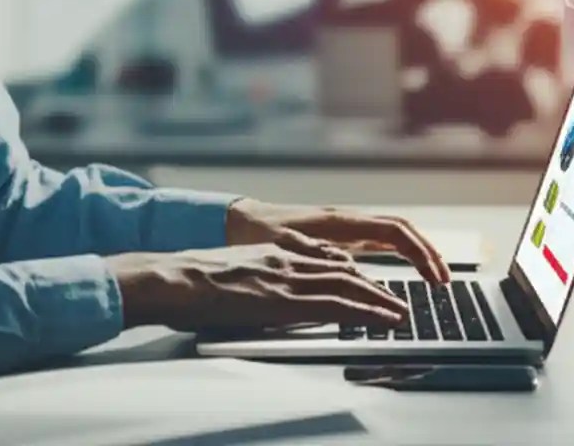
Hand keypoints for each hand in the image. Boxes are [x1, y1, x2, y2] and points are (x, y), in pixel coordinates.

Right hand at [107, 245, 408, 331]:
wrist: (174, 278)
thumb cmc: (192, 280)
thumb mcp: (233, 270)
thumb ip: (259, 277)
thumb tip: (270, 294)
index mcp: (274, 254)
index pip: (324, 262)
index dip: (351, 275)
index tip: (369, 285)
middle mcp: (287, 261)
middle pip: (343, 271)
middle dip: (373, 287)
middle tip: (395, 300)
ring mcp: (288, 279)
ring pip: (347, 285)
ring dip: (378, 300)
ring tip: (399, 313)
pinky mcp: (285, 299)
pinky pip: (335, 304)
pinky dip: (364, 311)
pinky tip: (381, 319)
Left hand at [226, 200, 450, 283]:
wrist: (239, 222)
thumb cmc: (259, 235)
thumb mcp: (288, 249)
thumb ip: (321, 257)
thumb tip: (354, 270)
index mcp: (341, 222)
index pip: (394, 232)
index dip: (419, 252)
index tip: (434, 275)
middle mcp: (348, 221)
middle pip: (402, 230)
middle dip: (427, 252)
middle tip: (444, 280)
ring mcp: (346, 227)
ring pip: (393, 234)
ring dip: (416, 252)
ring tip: (432, 276)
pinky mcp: (340, 235)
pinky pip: (379, 240)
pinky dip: (398, 253)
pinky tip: (404, 269)